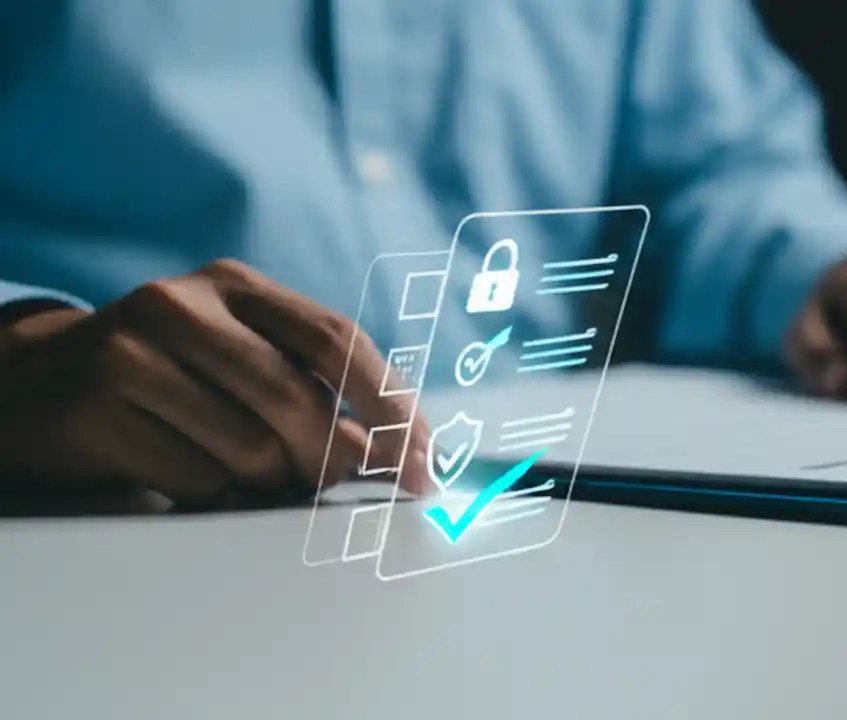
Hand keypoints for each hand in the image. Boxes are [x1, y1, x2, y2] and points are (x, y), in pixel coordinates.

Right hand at [0, 259, 430, 508]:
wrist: (31, 386)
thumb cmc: (163, 382)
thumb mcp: (237, 359)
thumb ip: (313, 388)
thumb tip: (393, 450)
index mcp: (236, 287)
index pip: (338, 339)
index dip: (393, 406)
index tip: (426, 462)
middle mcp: (183, 303)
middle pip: (299, 400)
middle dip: (332, 459)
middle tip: (332, 483)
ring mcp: (132, 349)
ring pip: (251, 447)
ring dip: (266, 481)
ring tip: (241, 471)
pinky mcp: (94, 403)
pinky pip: (194, 477)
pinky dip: (209, 493)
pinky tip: (186, 474)